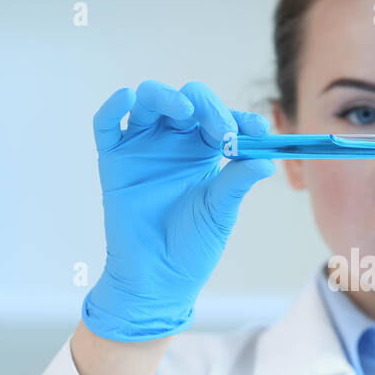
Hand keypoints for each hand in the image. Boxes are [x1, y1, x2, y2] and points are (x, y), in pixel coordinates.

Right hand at [82, 80, 273, 340]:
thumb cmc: (192, 245)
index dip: (241, 119)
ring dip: (166, 97)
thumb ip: (237, 182)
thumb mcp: (221, 212)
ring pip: (150, 101)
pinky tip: (126, 98)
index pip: (223, 119)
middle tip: (222, 131)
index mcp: (205, 149)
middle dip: (207, 107)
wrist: (158, 277)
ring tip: (183, 111)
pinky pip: (107, 125)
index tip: (259, 133)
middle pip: (188, 101)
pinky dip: (113, 107)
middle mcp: (175, 140)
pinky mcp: (114, 159)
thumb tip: (267, 161)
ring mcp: (143, 146)